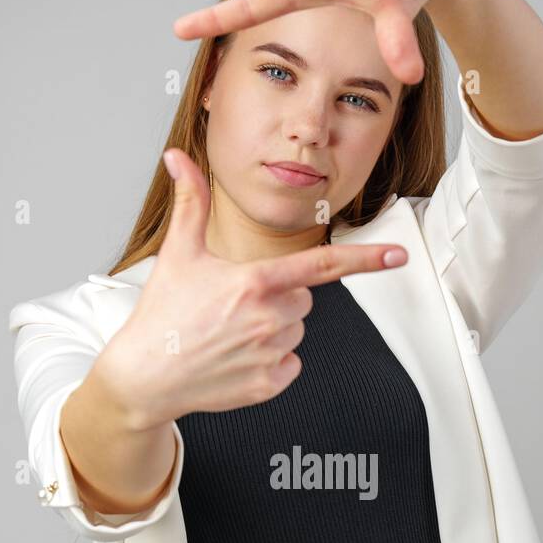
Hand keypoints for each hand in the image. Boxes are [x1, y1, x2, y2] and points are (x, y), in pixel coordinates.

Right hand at [97, 148, 408, 426]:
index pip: (322, 264)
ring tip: (231, 334)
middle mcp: (268, 318)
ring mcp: (269, 354)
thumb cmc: (162, 314)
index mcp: (254, 282)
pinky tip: (236, 359)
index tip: (398, 255)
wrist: (145, 375)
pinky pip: (290, 365)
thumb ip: (190, 201)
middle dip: (280, 298)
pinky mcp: (268, 384)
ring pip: (297, 331)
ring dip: (274, 331)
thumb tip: (177, 158)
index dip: (366, 259)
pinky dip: (270, 362)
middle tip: (236, 306)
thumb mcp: (178, 253)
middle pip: (304, 300)